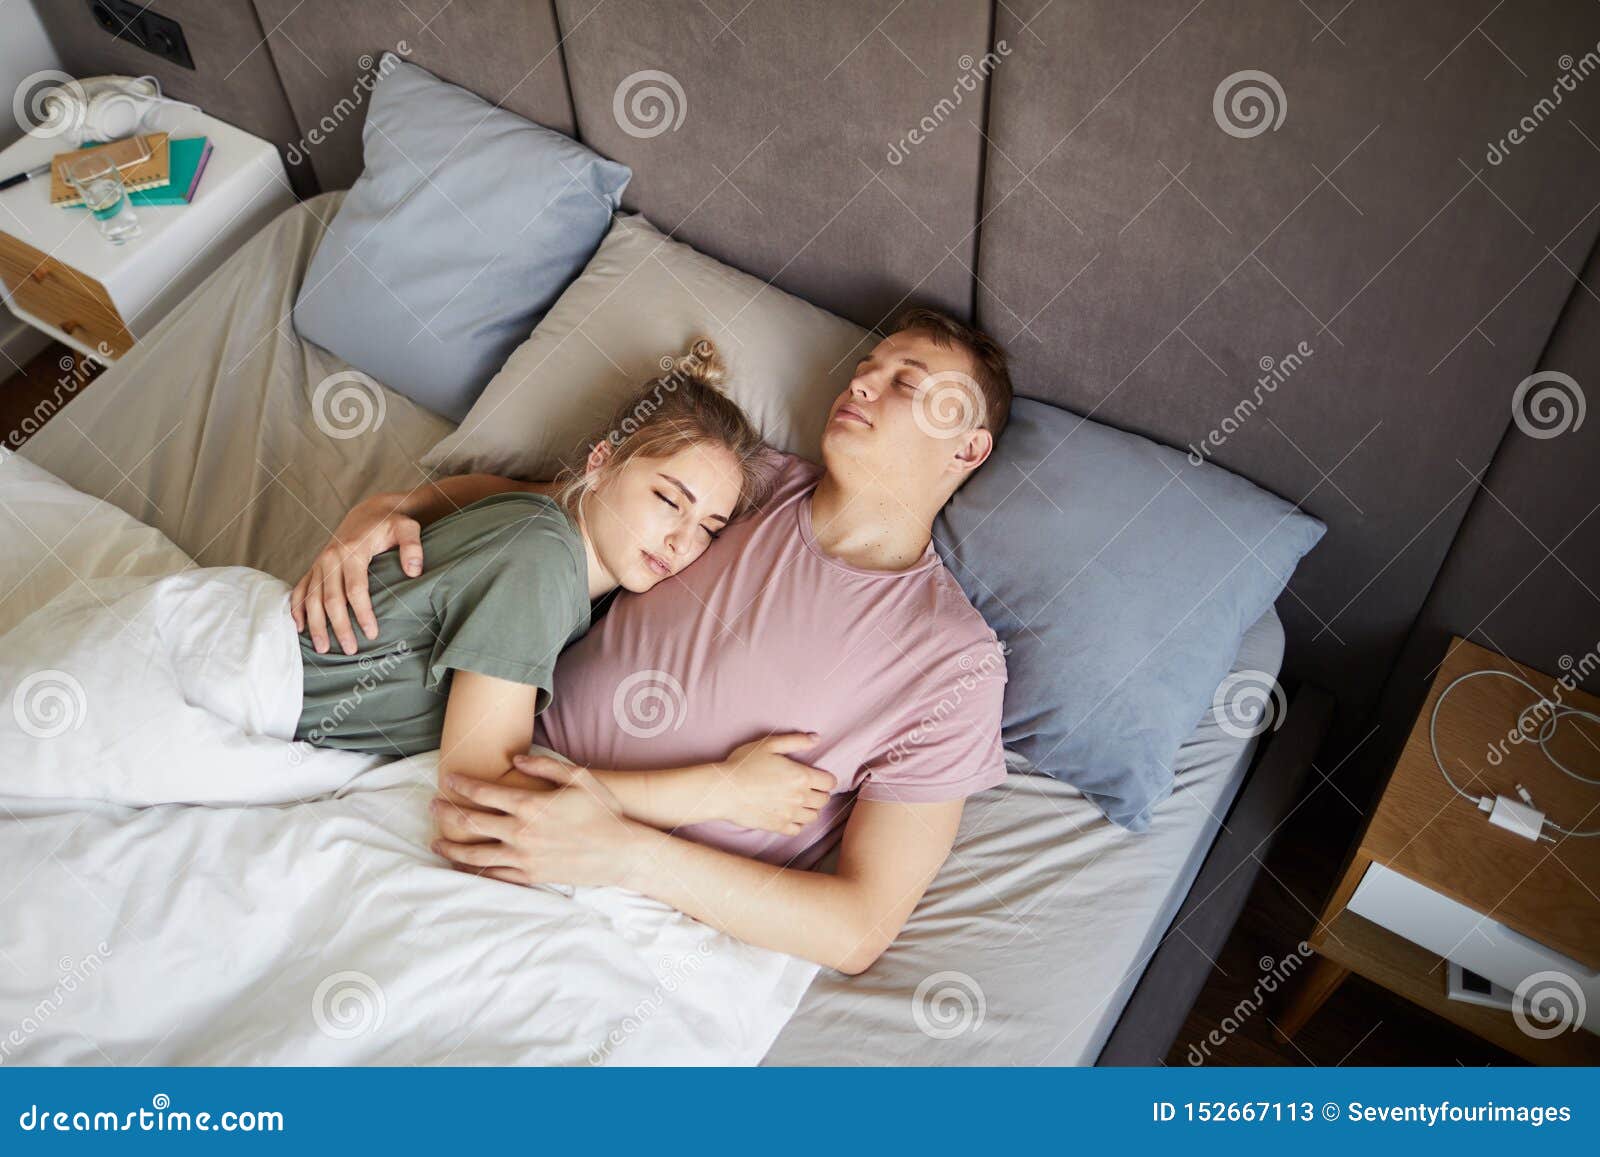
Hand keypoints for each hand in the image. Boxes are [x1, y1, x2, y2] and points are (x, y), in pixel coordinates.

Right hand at [289, 495, 423, 654]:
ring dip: (315, 624)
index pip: (355, 588)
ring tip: (323, 649)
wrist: (370, 512)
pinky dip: (296, 608)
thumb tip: (413, 572)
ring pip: (311, 597)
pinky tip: (299, 627)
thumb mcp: (408, 528)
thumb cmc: (391, 524)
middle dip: (339, 626)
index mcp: (352, 551)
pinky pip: (300, 588)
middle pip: (331, 598)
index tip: (372, 633)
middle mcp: (331, 558)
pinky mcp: (315, 566)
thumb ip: (412, 547)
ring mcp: (320, 563)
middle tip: (350, 650)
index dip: (362, 612)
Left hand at [430, 761, 640, 888]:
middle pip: (470, 822)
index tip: (448, 779)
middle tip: (432, 805)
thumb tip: (516, 759)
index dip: (461, 784)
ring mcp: (523, 857)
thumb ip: (544, 766)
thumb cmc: (602, 811)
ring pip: (474, 853)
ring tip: (435, 841)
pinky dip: (473, 870)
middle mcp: (520, 832)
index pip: (483, 793)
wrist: (620, 852)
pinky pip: (493, 875)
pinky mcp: (529, 875)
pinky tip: (461, 865)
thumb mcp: (578, 777)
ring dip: (450, 846)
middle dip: (446, 812)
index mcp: (530, 805)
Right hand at [710, 733, 834, 834]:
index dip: (826, 778)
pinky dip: (797, 823)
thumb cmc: (744, 765)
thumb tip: (816, 738)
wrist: (724, 790)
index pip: (830, 782)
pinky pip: (798, 829)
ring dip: (810, 808)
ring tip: (800, 801)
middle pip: (824, 800)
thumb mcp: (769, 745)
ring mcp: (789, 814)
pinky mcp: (778, 826)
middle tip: (808, 788)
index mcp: (801, 776)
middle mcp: (799, 797)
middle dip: (820, 793)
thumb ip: (795, 740)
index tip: (818, 777)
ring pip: (813, 816)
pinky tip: (789, 814)